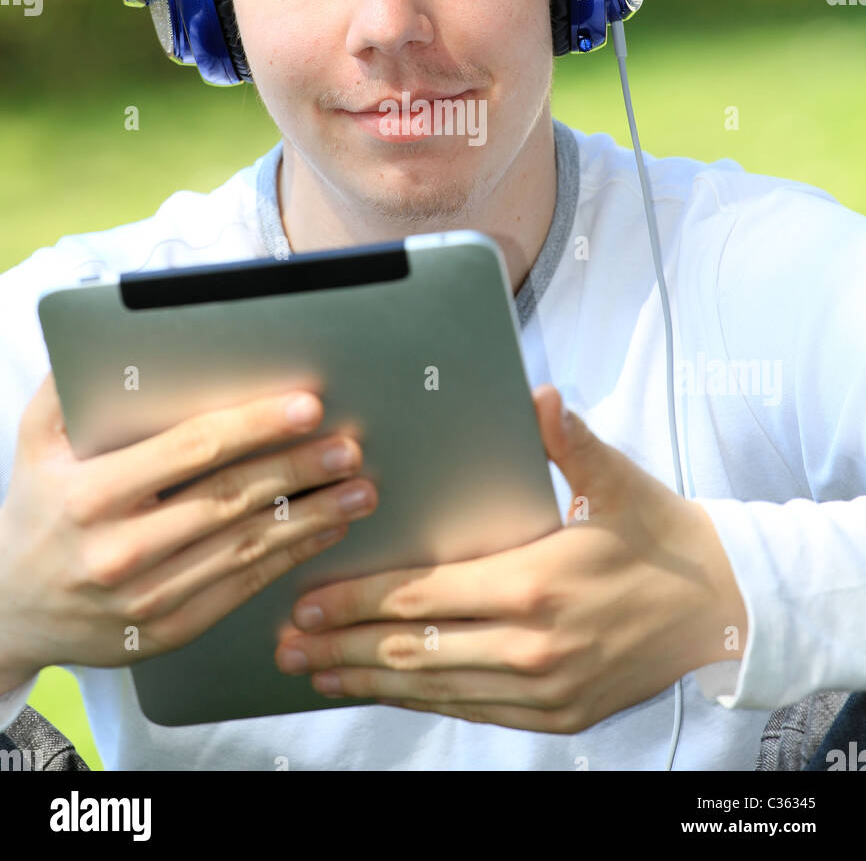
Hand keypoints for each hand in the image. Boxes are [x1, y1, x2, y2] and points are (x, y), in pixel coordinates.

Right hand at [0, 370, 377, 689]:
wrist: (10, 612)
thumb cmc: (38, 508)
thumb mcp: (35, 441)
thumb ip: (72, 387)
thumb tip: (117, 334)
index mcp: (91, 492)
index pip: (191, 449)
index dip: (254, 426)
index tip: (307, 406)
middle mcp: (118, 548)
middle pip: (230, 499)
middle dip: (298, 469)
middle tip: (349, 447)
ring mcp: (144, 597)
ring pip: (245, 548)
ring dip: (310, 517)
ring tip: (358, 489)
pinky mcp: (165, 632)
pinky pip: (239, 589)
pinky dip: (288, 559)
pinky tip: (323, 531)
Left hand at [275, 385, 746, 732]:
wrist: (718, 608)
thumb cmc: (658, 534)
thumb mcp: (619, 480)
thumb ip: (570, 441)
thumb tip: (539, 396)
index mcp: (535, 583)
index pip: (423, 597)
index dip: (357, 601)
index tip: (308, 599)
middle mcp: (532, 646)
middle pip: (414, 650)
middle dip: (342, 646)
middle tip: (286, 641)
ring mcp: (542, 690)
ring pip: (435, 689)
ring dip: (367, 681)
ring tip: (315, 671)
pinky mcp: (555, 716)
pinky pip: (469, 711)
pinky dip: (420, 701)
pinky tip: (384, 691)